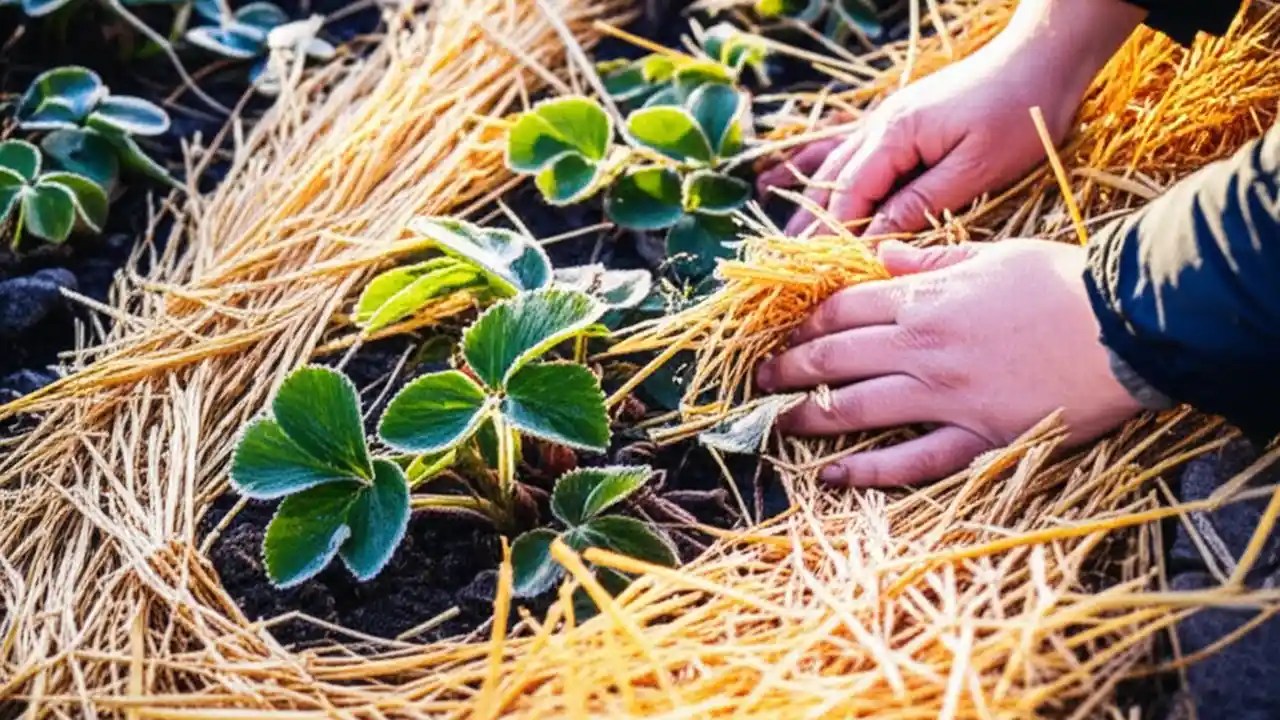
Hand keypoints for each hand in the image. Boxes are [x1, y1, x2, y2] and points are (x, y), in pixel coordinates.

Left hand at [755, 240, 1143, 486]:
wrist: (1126, 326)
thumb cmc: (1063, 282)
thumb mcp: (991, 255)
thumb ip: (928, 259)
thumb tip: (878, 253)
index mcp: (925, 301)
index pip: (842, 310)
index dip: (805, 323)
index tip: (783, 334)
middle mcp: (922, 348)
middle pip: (834, 358)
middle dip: (788, 368)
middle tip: (759, 379)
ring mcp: (945, 396)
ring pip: (856, 408)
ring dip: (808, 415)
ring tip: (777, 422)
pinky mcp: (976, 437)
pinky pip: (911, 461)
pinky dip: (867, 472)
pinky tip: (832, 477)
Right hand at [758, 0, 1145, 236]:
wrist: (1041, 58)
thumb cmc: (1018, 112)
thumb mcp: (975, 168)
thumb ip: (922, 202)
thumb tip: (876, 236)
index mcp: (895, 134)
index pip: (851, 194)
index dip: (834, 235)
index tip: (823, 272)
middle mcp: (881, 124)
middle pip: (833, 182)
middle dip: (812, 225)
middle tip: (794, 268)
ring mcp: (888, 119)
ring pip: (836, 166)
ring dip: (814, 204)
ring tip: (793, 240)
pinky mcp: (902, 120)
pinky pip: (851, 150)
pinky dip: (828, 173)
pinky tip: (809, 188)